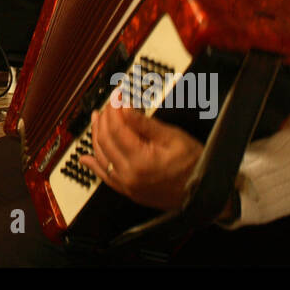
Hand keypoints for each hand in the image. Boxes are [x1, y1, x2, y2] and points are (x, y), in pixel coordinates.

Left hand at [80, 91, 202, 210]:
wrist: (204, 194)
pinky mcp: (128, 191)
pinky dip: (93, 165)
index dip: (114, 109)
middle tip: (109, 104)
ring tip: (97, 119)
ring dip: (96, 135)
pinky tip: (85, 157)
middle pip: (105, 141)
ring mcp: (127, 185)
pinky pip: (104, 177)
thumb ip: (144, 124)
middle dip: (104, 119)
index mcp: (141, 160)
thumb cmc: (194, 165)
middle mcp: (129, 175)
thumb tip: (124, 108)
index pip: (117, 128)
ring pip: (101, 156)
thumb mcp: (172, 137)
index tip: (116, 95)